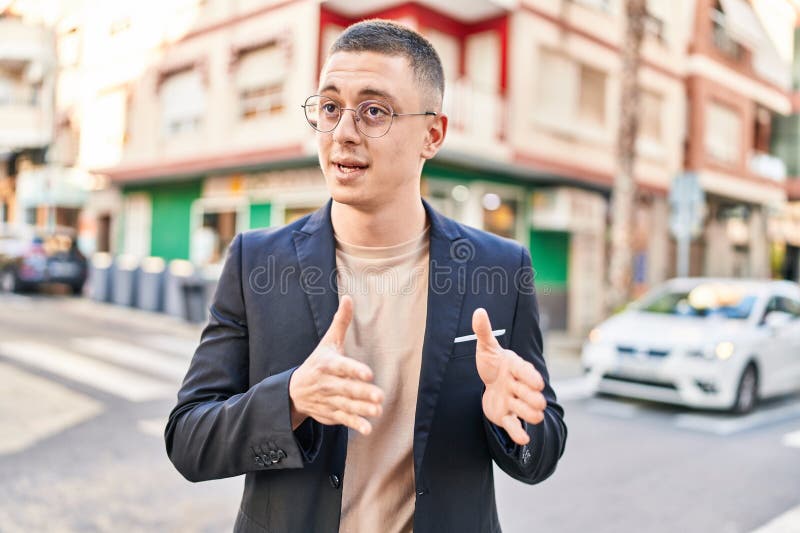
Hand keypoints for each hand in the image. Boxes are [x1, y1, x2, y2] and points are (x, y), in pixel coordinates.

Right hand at [288, 295, 383, 434]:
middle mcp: (327, 383)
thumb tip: (348, 297)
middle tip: (380, 396)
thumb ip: (341, 322)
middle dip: (362, 393)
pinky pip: (344, 419)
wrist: (294, 391)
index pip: (342, 367)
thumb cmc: (317, 363)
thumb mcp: (327, 342)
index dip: (354, 371)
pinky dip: (355, 424)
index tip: (368, 374)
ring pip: (347, 405)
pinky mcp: (331, 413)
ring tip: (378, 411)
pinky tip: (368, 428)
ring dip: (362, 410)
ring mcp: (329, 400)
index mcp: (327, 365)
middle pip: (346, 388)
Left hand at [472, 308, 545, 444]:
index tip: (536, 382)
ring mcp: (514, 402)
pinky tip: (524, 439)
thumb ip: (484, 331)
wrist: (490, 382)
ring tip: (534, 417)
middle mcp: (518, 386)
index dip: (531, 377)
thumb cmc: (492, 363)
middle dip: (533, 398)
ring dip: (530, 414)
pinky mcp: (507, 416)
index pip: (526, 372)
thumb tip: (479, 311)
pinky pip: (515, 426)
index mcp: (516, 368)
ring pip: (527, 411)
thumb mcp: (486, 347)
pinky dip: (519, 432)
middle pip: (530, 395)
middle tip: (534, 400)